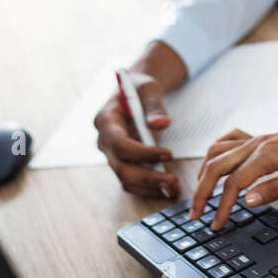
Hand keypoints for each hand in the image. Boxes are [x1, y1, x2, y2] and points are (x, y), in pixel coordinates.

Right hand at [93, 70, 180, 198]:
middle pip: (121, 167)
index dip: (142, 153)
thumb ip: (154, 105)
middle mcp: (104, 141)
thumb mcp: (149, 89)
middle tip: (172, 181)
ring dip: (150, 187)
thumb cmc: (140, 88)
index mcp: (105, 120)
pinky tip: (168, 189)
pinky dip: (149, 187)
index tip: (168, 154)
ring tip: (173, 189)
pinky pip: (133, 180)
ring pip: (126, 179)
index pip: (119, 143)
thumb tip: (161, 123)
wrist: (136, 92)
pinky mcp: (122, 162)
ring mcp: (112, 154)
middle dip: (148, 177)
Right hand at [187, 111, 277, 229]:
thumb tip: (247, 201)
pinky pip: (229, 139)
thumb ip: (276, 189)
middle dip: (202, 192)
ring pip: (217, 151)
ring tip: (200, 194)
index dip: (222, 206)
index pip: (234, 183)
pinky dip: (215, 152)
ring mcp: (257, 138)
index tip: (216, 224)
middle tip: (195, 215)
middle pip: (217, 166)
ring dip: (204, 172)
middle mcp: (257, 144)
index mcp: (268, 156)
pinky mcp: (260, 138)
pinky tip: (213, 164)